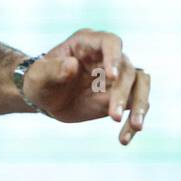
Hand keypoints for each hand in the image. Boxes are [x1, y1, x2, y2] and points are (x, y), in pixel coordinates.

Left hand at [22, 29, 150, 144]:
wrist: (45, 98)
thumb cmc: (40, 80)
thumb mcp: (39, 75)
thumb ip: (53, 69)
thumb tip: (72, 65)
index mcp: (87, 42)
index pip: (110, 42)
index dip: (114, 57)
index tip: (111, 77)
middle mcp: (107, 56)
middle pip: (128, 69)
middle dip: (123, 92)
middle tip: (113, 115)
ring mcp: (118, 76)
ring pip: (141, 85)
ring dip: (141, 106)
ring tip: (136, 127)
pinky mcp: (123, 96)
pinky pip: (138, 105)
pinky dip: (133, 122)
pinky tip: (124, 138)